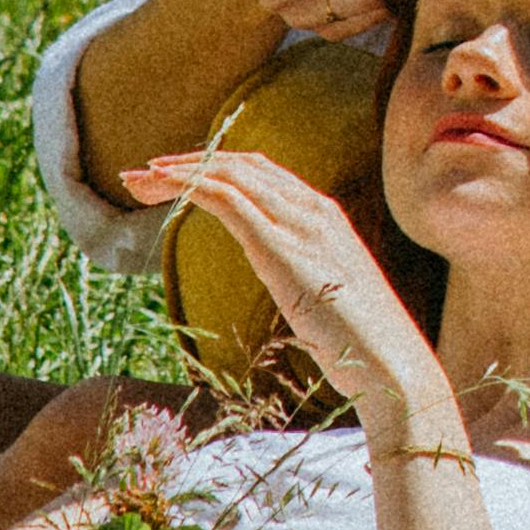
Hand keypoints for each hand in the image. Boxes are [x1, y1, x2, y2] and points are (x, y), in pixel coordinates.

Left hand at [120, 145, 456, 447]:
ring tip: (137, 180)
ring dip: (179, 171)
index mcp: (326, 217)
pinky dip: (192, 186)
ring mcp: (301, 224)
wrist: (392, 365)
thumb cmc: (363, 346)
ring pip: (230, 175)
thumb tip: (297, 297)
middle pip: (240, 165)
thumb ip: (309, 284)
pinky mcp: (282, 248)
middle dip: (187, 163)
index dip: (214, 168)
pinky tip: (164, 190)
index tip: (173, 179)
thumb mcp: (329, 301)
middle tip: (140, 176)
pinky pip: (229, 199)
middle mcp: (315, 209)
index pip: (261, 174)